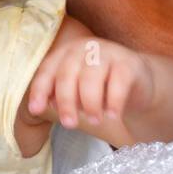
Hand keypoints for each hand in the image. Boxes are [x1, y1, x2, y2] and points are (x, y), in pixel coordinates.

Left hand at [27, 37, 154, 129]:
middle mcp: (84, 48)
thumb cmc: (99, 87)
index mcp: (66, 53)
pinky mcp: (129, 63)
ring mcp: (107, 52)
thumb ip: (57, 95)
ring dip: (90, 104)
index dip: (39, 91)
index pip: (47, 71)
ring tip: (94, 121)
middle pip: (67, 75)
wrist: (137, 82)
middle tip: (69, 124)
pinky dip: (113, 102)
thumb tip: (40, 106)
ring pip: (90, 78)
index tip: (35, 111)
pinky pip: (118, 83)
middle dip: (66, 102)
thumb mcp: (75, 90)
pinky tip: (113, 116)